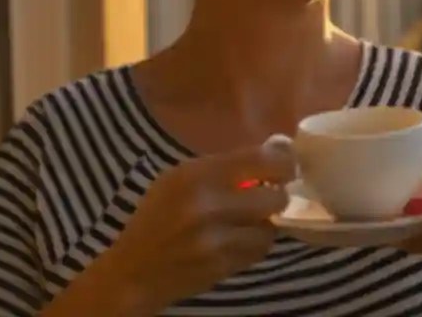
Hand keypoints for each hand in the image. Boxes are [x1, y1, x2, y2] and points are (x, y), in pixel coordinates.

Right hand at [94, 135, 295, 311]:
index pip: (260, 159)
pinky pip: (259, 250)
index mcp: (195, 174)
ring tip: (248, 222)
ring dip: (265, 224)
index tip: (287, 166)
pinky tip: (237, 241)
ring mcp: (216, 238)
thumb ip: (224, 167)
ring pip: (270, 227)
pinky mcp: (222, 265)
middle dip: (278, 196)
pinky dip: (254, 245)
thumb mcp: (179, 179)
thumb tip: (275, 151)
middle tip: (271, 196)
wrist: (134, 270)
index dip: (283, 162)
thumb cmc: (158, 217)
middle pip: (274, 196)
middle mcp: (207, 204)